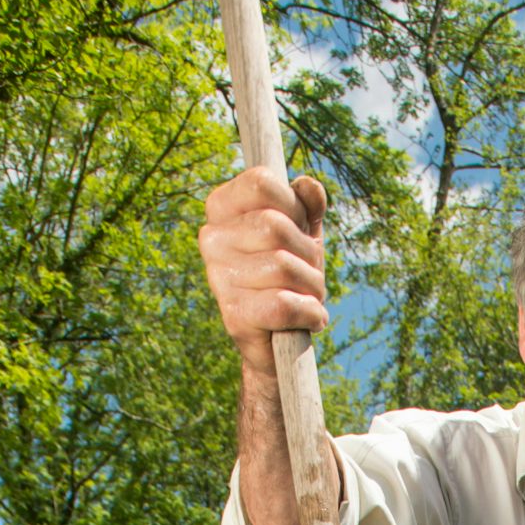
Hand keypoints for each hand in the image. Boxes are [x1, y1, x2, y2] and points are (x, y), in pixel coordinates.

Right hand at [198, 165, 328, 363]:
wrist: (279, 342)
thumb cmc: (290, 276)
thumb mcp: (302, 232)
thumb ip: (307, 204)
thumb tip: (309, 187)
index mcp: (222, 208)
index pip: (261, 182)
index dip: (293, 205)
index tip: (297, 228)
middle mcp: (212, 239)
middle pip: (276, 226)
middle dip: (307, 253)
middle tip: (306, 272)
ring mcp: (218, 278)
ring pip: (284, 266)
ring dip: (312, 286)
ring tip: (305, 296)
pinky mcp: (233, 316)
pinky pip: (283, 305)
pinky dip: (309, 313)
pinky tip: (309, 318)